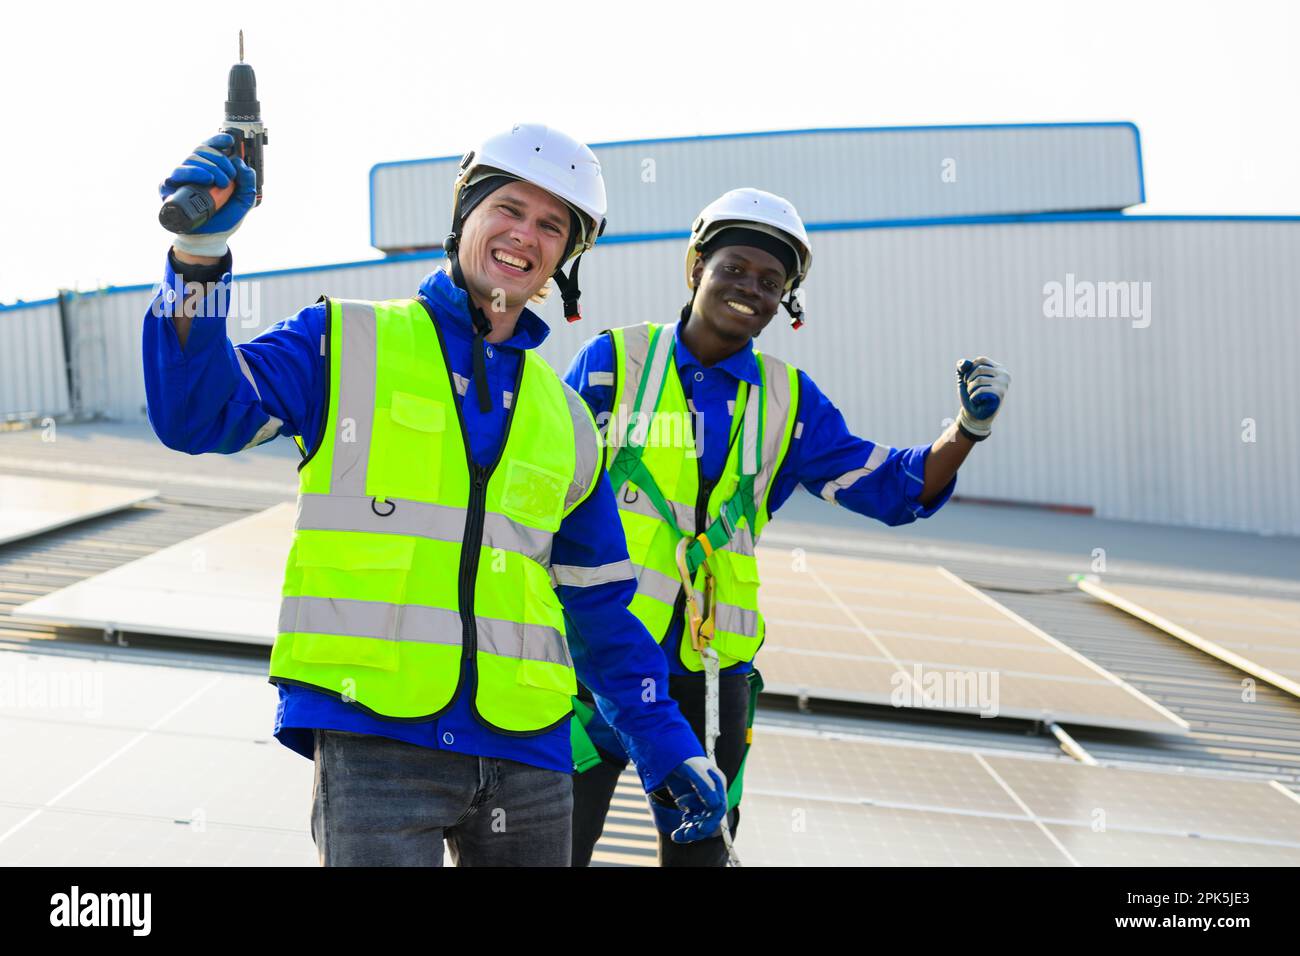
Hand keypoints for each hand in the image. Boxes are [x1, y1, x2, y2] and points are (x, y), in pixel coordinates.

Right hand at [160, 133, 256, 256]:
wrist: (212, 237)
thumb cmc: (224, 216)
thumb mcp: (244, 200)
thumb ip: (248, 182)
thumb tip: (241, 163)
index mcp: (209, 168)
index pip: (210, 146)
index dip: (218, 140)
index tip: (230, 141)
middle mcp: (193, 169)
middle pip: (202, 149)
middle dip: (220, 159)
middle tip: (230, 177)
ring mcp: (181, 178)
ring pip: (192, 157)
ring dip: (211, 167)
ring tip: (222, 183)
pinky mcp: (169, 188)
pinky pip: (177, 173)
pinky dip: (194, 172)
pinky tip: (207, 179)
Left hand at [660, 755, 727, 843]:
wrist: (669, 757)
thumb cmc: (684, 760)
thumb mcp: (693, 771)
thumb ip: (704, 787)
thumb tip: (716, 806)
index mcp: (717, 785)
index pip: (719, 808)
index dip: (711, 820)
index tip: (700, 829)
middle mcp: (712, 795)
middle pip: (710, 818)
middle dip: (698, 829)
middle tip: (684, 835)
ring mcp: (702, 800)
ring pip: (700, 822)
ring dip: (690, 831)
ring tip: (676, 836)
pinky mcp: (692, 804)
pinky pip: (692, 821)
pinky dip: (685, 827)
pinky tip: (677, 831)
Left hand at [955, 356, 1009, 440]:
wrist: (976, 414)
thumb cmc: (972, 395)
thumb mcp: (965, 379)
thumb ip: (963, 369)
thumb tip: (963, 363)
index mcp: (998, 368)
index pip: (981, 360)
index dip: (970, 368)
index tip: (967, 379)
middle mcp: (1003, 374)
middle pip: (979, 369)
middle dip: (969, 379)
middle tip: (969, 388)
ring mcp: (1003, 384)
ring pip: (979, 380)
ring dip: (970, 389)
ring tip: (972, 394)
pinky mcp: (1000, 394)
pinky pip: (981, 390)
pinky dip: (973, 396)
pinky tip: (976, 400)